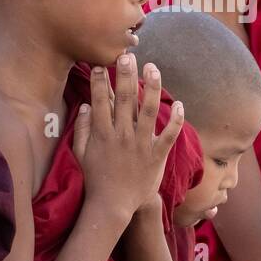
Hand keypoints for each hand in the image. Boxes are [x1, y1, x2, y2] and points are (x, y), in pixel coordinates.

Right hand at [72, 56, 183, 220]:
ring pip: (149, 111)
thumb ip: (81, 129)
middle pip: (124, 99)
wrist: (113, 206)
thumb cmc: (94, 179)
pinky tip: (180, 104)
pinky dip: (177, 120)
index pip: (100, 101)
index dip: (99, 81)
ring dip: (151, 87)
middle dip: (125, 75)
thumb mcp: (80, 154)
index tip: (100, 64)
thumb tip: (85, 105)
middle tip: (127, 55)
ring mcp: (141, 145)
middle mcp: (122, 135)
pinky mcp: (157, 155)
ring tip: (153, 68)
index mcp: (102, 134)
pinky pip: (170, 135)